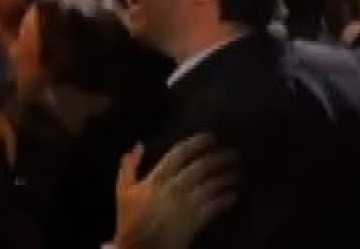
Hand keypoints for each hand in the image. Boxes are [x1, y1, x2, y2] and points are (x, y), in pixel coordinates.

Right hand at [114, 135, 237, 248]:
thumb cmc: (130, 220)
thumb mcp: (122, 191)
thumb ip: (129, 166)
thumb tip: (138, 145)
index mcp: (156, 179)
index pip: (179, 154)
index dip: (197, 143)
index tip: (211, 137)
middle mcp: (174, 188)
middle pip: (201, 167)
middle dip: (220, 158)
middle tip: (234, 154)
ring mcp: (187, 205)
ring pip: (212, 185)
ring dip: (227, 177)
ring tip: (237, 174)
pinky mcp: (196, 222)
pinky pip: (216, 206)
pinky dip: (227, 199)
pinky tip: (234, 195)